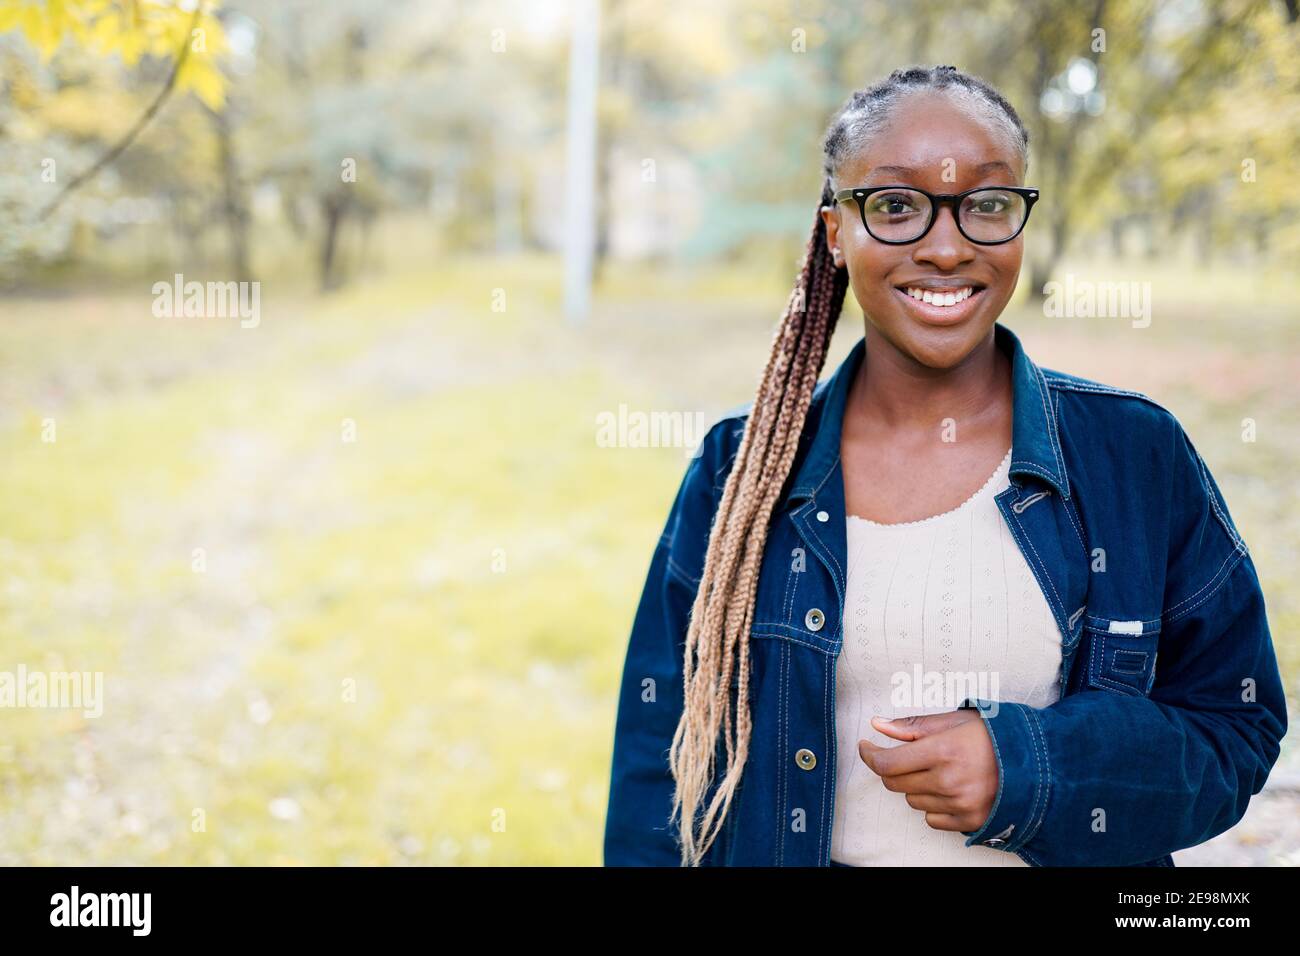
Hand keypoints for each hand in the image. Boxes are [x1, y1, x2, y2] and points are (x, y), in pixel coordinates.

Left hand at [858, 710, 998, 834]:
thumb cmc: (997, 737)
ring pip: (912, 800)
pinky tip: (952, 789)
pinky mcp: (968, 822)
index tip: (866, 747)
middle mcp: (949, 780)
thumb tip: (878, 724)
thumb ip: (913, 725)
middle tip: (908, 756)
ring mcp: (959, 804)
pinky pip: (931, 819)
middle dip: (893, 768)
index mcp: (944, 750)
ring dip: (917, 786)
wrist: (1039, 766)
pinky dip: (934, 805)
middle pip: (894, 783)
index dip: (870, 755)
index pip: (888, 762)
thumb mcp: (956, 720)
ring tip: (943, 770)